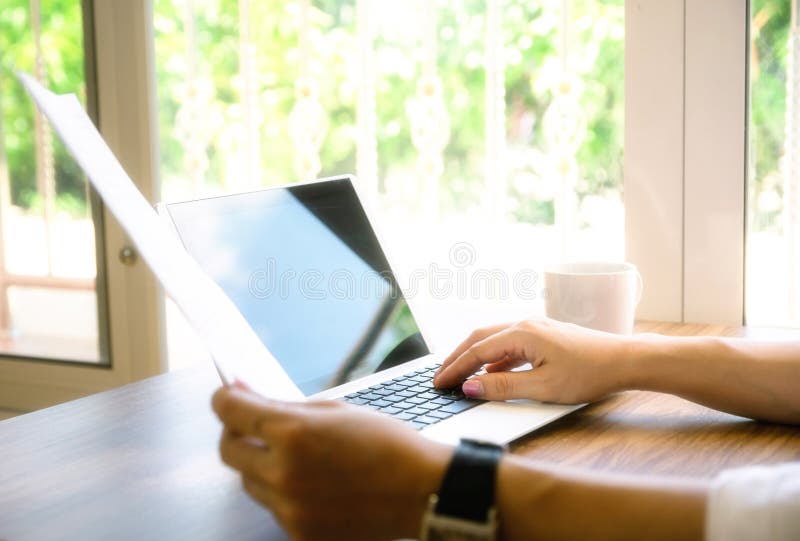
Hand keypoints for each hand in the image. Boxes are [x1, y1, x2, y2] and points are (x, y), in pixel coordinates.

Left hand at [211, 386, 451, 540]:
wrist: (420, 491)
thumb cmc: (385, 444)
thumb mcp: (334, 410)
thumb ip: (285, 406)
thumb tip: (247, 396)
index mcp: (292, 434)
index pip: (230, 411)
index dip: (225, 398)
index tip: (228, 394)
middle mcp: (283, 473)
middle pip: (227, 450)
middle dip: (237, 432)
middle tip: (256, 425)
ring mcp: (289, 508)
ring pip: (248, 481)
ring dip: (260, 465)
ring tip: (297, 457)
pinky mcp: (298, 533)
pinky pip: (273, 506)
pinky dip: (283, 491)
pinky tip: (313, 483)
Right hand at [433, 318, 631, 402]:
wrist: (625, 360)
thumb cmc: (589, 372)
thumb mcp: (543, 387)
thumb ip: (503, 387)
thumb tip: (470, 386)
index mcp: (521, 333)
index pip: (477, 351)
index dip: (455, 369)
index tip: (439, 384)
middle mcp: (525, 324)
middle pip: (480, 338)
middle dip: (457, 357)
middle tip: (441, 377)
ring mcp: (535, 327)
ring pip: (494, 339)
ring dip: (474, 356)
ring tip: (459, 374)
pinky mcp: (544, 336)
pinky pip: (510, 343)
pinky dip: (494, 357)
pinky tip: (492, 372)